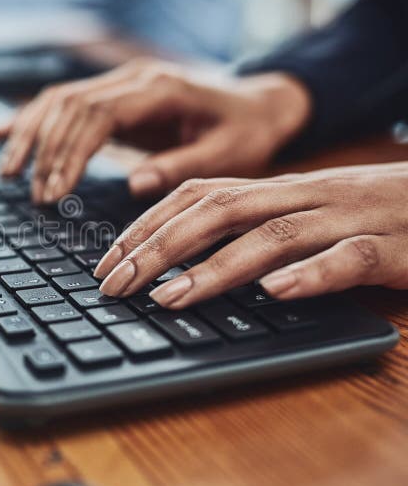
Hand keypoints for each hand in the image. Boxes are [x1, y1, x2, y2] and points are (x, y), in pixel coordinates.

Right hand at [0, 59, 311, 203]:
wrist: (257, 105)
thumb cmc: (246, 132)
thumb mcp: (228, 155)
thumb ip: (183, 166)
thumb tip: (136, 183)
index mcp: (160, 89)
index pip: (98, 114)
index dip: (70, 152)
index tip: (55, 191)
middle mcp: (134, 78)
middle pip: (70, 104)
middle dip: (45, 149)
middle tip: (34, 194)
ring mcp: (121, 83)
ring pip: (59, 100)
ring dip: (29, 133)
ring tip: (8, 171)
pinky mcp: (114, 96)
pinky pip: (63, 103)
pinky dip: (32, 119)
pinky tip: (1, 133)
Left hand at [94, 163, 407, 307]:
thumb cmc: (365, 211)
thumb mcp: (297, 211)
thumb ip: (245, 227)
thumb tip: (176, 262)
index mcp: (275, 188)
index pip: (196, 195)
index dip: (146, 224)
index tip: (107, 260)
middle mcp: (303, 196)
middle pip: (220, 211)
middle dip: (160, 246)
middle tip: (116, 284)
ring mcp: (348, 217)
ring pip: (275, 234)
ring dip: (216, 267)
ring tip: (170, 296)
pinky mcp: (394, 246)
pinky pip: (351, 258)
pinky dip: (311, 274)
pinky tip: (275, 292)